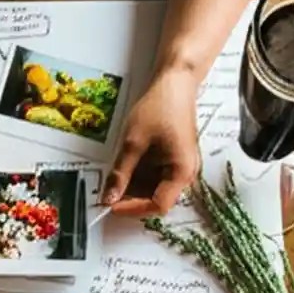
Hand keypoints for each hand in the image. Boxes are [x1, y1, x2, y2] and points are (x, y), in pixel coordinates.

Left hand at [101, 71, 200, 216]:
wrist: (175, 83)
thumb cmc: (159, 108)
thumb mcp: (133, 142)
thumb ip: (121, 173)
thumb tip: (109, 198)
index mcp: (182, 172)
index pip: (158, 205)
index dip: (133, 209)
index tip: (111, 206)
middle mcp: (185, 174)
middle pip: (157, 199)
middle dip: (131, 199)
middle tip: (108, 193)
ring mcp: (180, 167)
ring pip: (154, 189)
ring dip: (133, 188)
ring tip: (113, 179)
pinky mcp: (174, 160)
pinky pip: (156, 177)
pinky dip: (138, 176)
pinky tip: (124, 169)